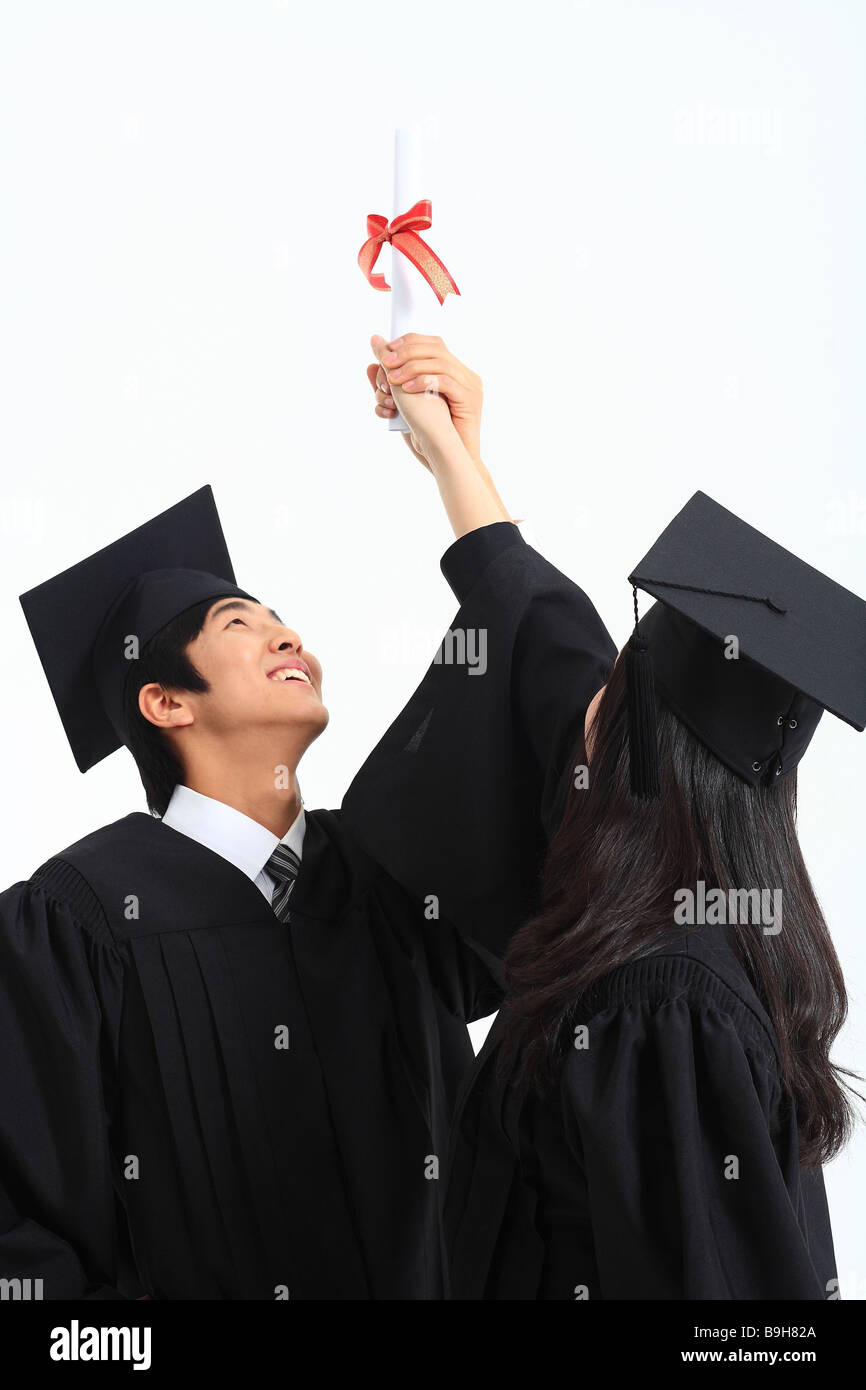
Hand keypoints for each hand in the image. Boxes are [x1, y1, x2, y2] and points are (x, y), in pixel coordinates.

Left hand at [367, 333, 481, 470]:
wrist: (451, 462)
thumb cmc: (430, 437)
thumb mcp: (405, 406)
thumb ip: (391, 384)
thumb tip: (371, 364)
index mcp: (453, 373)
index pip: (433, 344)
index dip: (409, 342)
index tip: (387, 350)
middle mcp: (465, 375)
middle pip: (436, 348)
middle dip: (407, 353)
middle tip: (386, 363)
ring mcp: (470, 387)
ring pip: (439, 363)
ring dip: (412, 368)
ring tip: (392, 379)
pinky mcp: (470, 400)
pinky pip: (445, 382)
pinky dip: (424, 382)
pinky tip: (407, 390)